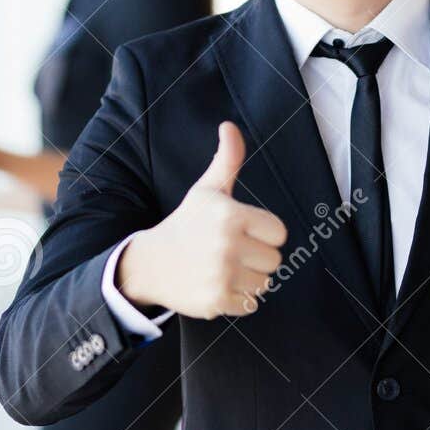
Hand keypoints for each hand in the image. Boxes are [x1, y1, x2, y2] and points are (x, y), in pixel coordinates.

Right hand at [116, 122, 287, 318]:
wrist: (151, 263)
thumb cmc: (187, 224)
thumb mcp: (207, 190)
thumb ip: (227, 159)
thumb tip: (229, 126)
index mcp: (230, 214)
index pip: (278, 233)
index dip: (263, 234)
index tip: (241, 232)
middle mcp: (226, 244)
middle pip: (274, 260)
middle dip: (255, 258)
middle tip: (227, 252)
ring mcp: (221, 274)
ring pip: (264, 283)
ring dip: (248, 280)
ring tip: (222, 268)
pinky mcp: (217, 300)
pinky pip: (251, 303)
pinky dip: (238, 299)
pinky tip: (216, 285)